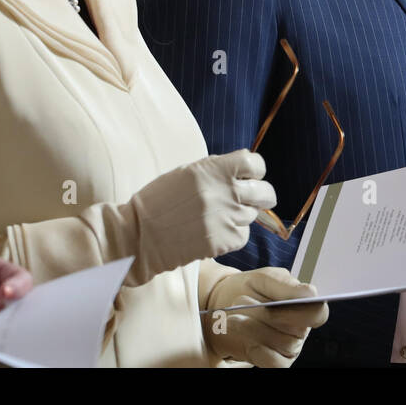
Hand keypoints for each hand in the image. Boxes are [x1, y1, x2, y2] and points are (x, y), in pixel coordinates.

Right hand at [134, 149, 276, 274]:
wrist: (140, 234)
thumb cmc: (159, 200)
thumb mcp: (187, 173)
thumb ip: (216, 170)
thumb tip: (241, 171)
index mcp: (214, 170)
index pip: (255, 163)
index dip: (256, 169)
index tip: (251, 174)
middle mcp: (224, 192)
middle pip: (265, 192)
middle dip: (262, 195)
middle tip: (253, 198)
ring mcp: (225, 219)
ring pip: (252, 216)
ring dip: (241, 215)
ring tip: (219, 216)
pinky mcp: (222, 242)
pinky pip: (242, 236)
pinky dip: (234, 235)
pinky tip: (215, 232)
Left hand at [204, 267, 328, 366]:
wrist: (225, 305)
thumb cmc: (250, 289)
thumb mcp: (264, 279)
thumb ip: (285, 285)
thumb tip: (310, 293)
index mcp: (305, 305)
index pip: (317, 313)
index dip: (301, 310)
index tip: (275, 302)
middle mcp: (300, 328)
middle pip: (297, 329)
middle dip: (267, 315)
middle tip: (242, 300)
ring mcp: (289, 347)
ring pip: (282, 344)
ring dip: (254, 328)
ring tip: (233, 315)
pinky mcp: (276, 361)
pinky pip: (274, 363)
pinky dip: (258, 350)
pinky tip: (243, 336)